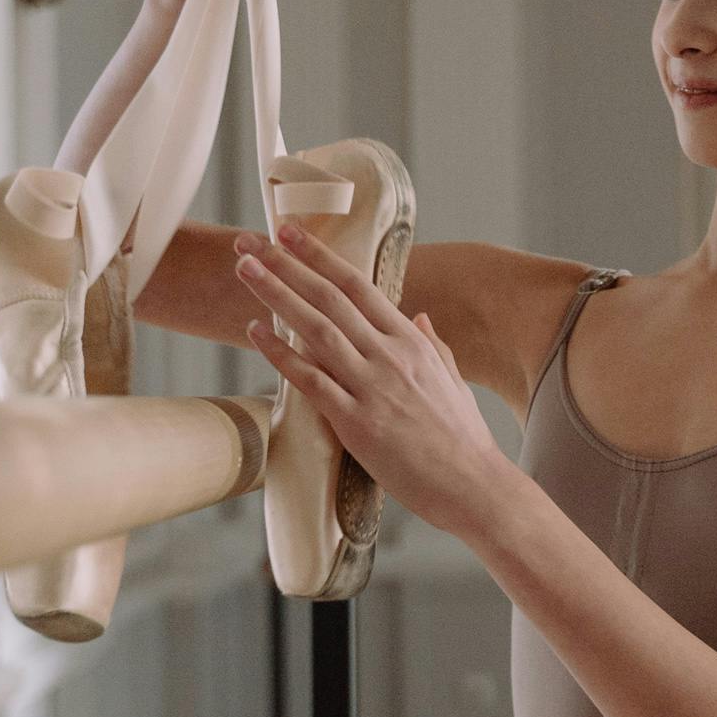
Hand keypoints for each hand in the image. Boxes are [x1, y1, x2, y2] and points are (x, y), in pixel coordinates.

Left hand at [233, 222, 511, 537]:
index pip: (358, 285)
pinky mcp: (356, 421)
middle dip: (286, 264)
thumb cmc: (463, 438)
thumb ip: (433, 344)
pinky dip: (280, 353)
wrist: (472, 484)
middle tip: (249, 242)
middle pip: (328, 297)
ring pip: (314, 328)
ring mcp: (371, 387)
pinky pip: (310, 380)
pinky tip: (255, 332)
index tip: (290, 232)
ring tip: (244, 270)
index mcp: (412, 341)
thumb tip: (419, 317)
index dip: (320, 255)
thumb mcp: (452, 379)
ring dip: (276, 294)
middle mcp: (389, 355)